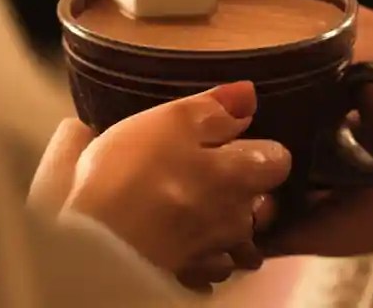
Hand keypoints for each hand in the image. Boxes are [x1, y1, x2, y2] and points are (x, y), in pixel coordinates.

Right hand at [29, 82, 290, 288]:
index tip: (231, 145)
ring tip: (191, 215)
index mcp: (239, 176)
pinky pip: (209, 269)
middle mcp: (237, 219)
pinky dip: (200, 258)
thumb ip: (213, 108)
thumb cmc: (129, 174)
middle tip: (207, 179)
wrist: (94, 246)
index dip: (258, 150)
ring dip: (225, 230)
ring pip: (238, 242)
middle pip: (260, 204)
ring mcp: (214, 255)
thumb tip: (249, 95)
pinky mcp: (188, 279)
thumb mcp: (169, 120)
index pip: (278, 160)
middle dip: (244, 193)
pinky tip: (177, 245)